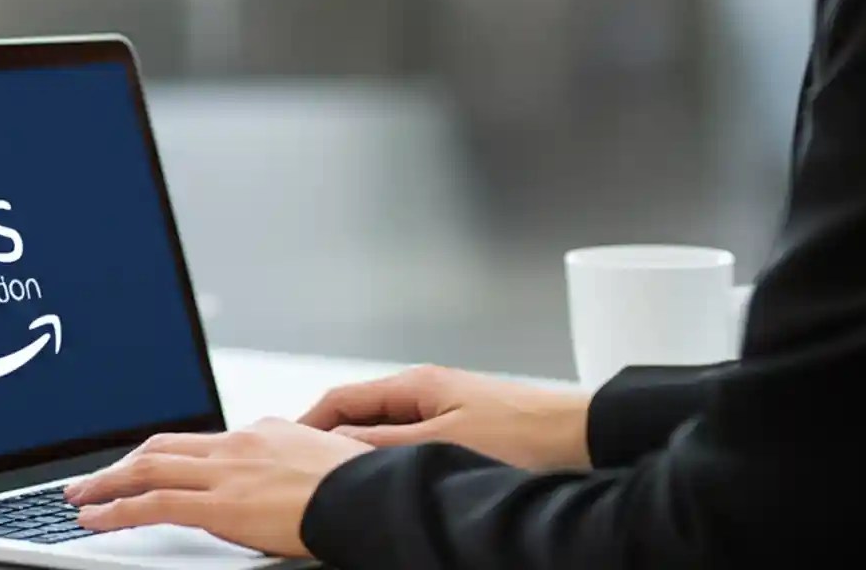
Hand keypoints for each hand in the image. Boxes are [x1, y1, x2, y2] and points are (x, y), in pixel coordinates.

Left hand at [64, 417, 370, 557]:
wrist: (370, 495)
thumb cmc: (359, 487)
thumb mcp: (324, 463)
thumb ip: (292, 468)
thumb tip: (285, 485)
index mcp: (263, 432)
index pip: (202, 442)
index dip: (166, 456)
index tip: (148, 467)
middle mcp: (238, 443)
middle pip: (164, 446)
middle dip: (123, 463)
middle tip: (93, 478)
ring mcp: (226, 470)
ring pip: (148, 468)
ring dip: (107, 483)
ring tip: (80, 497)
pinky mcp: (219, 503)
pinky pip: (153, 503)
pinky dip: (117, 510)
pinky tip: (96, 518)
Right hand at [300, 365, 592, 470]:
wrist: (581, 436)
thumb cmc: (525, 435)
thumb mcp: (441, 444)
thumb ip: (385, 446)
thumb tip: (336, 448)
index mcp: (416, 385)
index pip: (343, 397)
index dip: (307, 421)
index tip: (283, 443)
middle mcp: (427, 391)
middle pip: (360, 413)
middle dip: (328, 438)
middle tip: (303, 467)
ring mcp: (445, 409)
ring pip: (385, 430)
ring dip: (360, 452)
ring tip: (340, 479)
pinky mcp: (463, 427)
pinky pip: (409, 441)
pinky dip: (389, 459)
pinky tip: (388, 481)